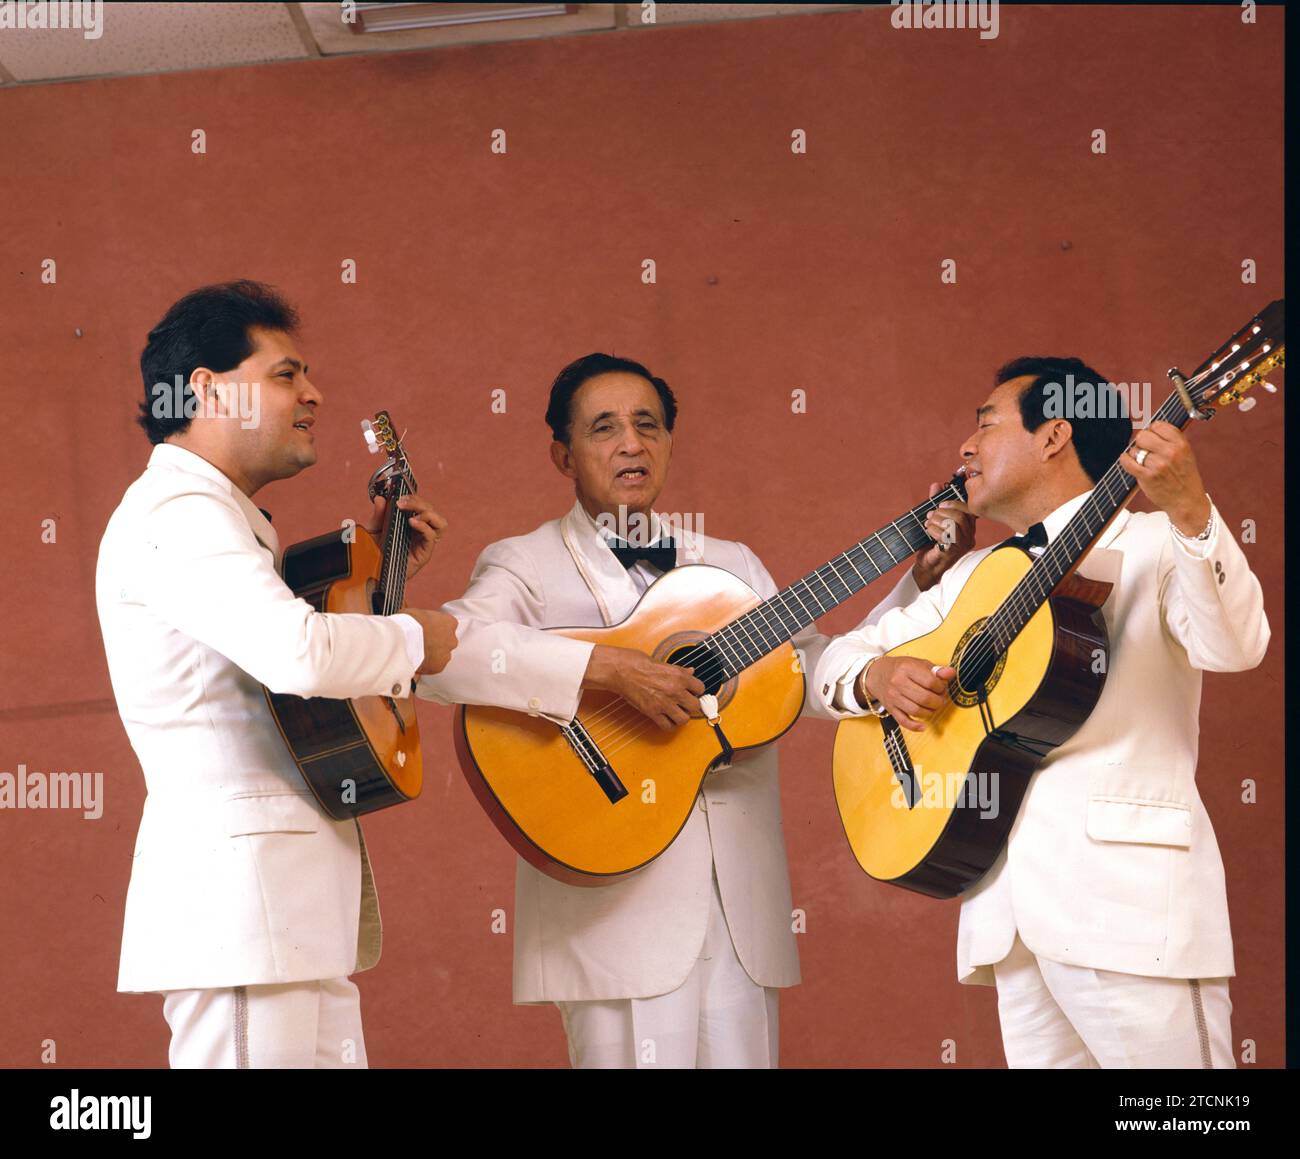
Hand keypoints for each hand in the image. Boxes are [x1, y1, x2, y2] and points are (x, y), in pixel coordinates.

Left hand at [369, 493, 447, 579]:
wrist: (372, 575)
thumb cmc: (373, 555)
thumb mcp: (372, 531)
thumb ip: (377, 516)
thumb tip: (380, 499)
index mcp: (410, 524)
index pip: (421, 505)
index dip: (414, 498)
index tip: (399, 497)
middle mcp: (420, 532)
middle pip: (431, 511)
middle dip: (418, 503)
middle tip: (402, 503)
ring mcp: (424, 542)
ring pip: (440, 523)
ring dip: (428, 514)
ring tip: (411, 515)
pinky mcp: (424, 553)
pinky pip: (432, 537)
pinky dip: (424, 526)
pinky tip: (412, 523)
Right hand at [404, 608, 458, 674]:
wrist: (403, 640)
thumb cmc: (409, 623)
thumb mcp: (419, 612)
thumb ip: (426, 619)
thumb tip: (421, 622)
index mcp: (450, 622)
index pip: (448, 625)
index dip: (436, 628)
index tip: (428, 630)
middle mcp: (452, 639)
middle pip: (447, 641)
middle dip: (436, 642)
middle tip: (423, 642)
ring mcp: (446, 654)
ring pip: (442, 655)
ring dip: (433, 654)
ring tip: (417, 653)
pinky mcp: (439, 667)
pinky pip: (434, 666)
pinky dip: (427, 665)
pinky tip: (417, 661)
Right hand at [583, 644, 706, 730]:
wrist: (622, 670)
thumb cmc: (639, 663)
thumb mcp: (664, 663)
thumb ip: (679, 671)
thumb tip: (691, 672)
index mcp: (680, 676)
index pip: (700, 688)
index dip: (696, 691)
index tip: (692, 692)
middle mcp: (675, 690)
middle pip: (695, 706)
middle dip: (691, 706)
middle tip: (685, 704)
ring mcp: (664, 703)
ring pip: (684, 719)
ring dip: (681, 717)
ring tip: (676, 712)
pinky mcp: (652, 712)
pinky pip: (667, 726)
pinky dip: (667, 724)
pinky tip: (665, 718)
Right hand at [862, 656, 956, 731]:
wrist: (876, 674)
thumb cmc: (900, 668)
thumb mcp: (918, 663)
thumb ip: (936, 669)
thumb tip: (951, 674)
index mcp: (906, 668)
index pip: (930, 682)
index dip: (941, 687)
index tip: (942, 687)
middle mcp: (898, 682)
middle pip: (924, 698)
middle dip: (938, 701)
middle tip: (940, 699)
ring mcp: (893, 697)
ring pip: (916, 711)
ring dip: (930, 712)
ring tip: (933, 707)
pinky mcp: (890, 708)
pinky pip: (903, 721)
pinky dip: (914, 726)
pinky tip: (923, 726)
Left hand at [911, 481, 975, 590]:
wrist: (926, 566)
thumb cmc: (931, 544)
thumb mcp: (934, 519)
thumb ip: (936, 502)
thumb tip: (936, 485)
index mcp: (968, 527)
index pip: (969, 509)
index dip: (955, 503)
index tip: (941, 504)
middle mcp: (969, 536)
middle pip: (961, 515)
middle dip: (943, 511)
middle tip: (930, 515)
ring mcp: (962, 545)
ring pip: (954, 524)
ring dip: (937, 520)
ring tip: (928, 523)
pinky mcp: (953, 551)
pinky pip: (946, 535)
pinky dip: (934, 530)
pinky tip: (928, 531)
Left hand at [1119, 422, 1210, 535]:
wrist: (1186, 501)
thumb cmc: (1183, 476)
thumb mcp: (1185, 453)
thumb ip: (1170, 440)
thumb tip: (1149, 427)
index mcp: (1181, 444)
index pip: (1158, 425)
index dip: (1152, 431)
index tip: (1153, 439)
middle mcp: (1171, 452)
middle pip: (1142, 435)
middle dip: (1141, 442)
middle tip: (1145, 451)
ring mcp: (1158, 465)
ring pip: (1135, 450)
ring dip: (1136, 456)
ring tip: (1144, 463)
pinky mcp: (1147, 476)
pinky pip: (1127, 461)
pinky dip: (1125, 460)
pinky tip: (1128, 462)